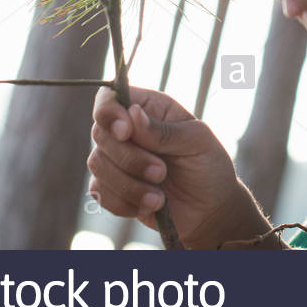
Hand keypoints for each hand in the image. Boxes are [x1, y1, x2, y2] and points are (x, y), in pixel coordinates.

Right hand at [88, 85, 257, 248]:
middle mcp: (127, 130)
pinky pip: (99, 193)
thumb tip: (132, 113)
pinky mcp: (111, 187)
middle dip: (129, 158)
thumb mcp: (196, 142)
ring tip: (159, 197)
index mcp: (148, 108)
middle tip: (161, 172)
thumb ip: (163, 130)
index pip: (110, 97)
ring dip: (128, 185)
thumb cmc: (208, 165)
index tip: (125, 131)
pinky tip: (150, 205)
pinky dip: (123, 203)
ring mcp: (116, 159)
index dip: (109, 112)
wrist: (209, 209)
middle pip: (100, 133)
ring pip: (97, 164)